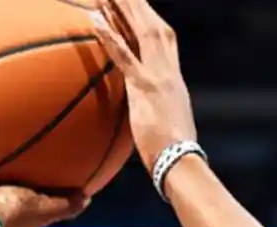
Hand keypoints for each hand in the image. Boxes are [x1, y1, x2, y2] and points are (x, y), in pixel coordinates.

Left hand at [91, 0, 196, 173]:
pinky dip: (110, 37)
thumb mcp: (166, 127)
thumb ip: (156, 114)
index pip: (163, 41)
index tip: (138, 6)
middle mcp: (168, 72)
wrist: (181, 161)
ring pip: (140, 33)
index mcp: (173, 80)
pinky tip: (95, 19)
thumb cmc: (172, 155)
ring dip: (123, 10)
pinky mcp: (144, 88)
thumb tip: (146, 118)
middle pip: (152, 27)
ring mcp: (157, 78)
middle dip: (137, 5)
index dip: (150, 20)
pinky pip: (124, 57)